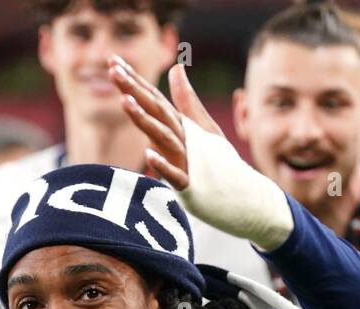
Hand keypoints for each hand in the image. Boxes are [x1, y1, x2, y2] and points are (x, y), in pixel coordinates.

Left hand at [108, 56, 292, 248]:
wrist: (246, 196)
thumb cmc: (221, 164)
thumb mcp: (205, 129)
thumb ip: (187, 100)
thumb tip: (176, 68)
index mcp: (184, 126)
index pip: (156, 99)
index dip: (134, 81)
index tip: (113, 61)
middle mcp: (185, 139)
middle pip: (156, 111)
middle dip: (134, 90)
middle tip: (113, 70)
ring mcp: (189, 162)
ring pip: (164, 137)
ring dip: (145, 120)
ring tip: (125, 101)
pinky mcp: (192, 186)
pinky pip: (176, 176)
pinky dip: (163, 165)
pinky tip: (147, 154)